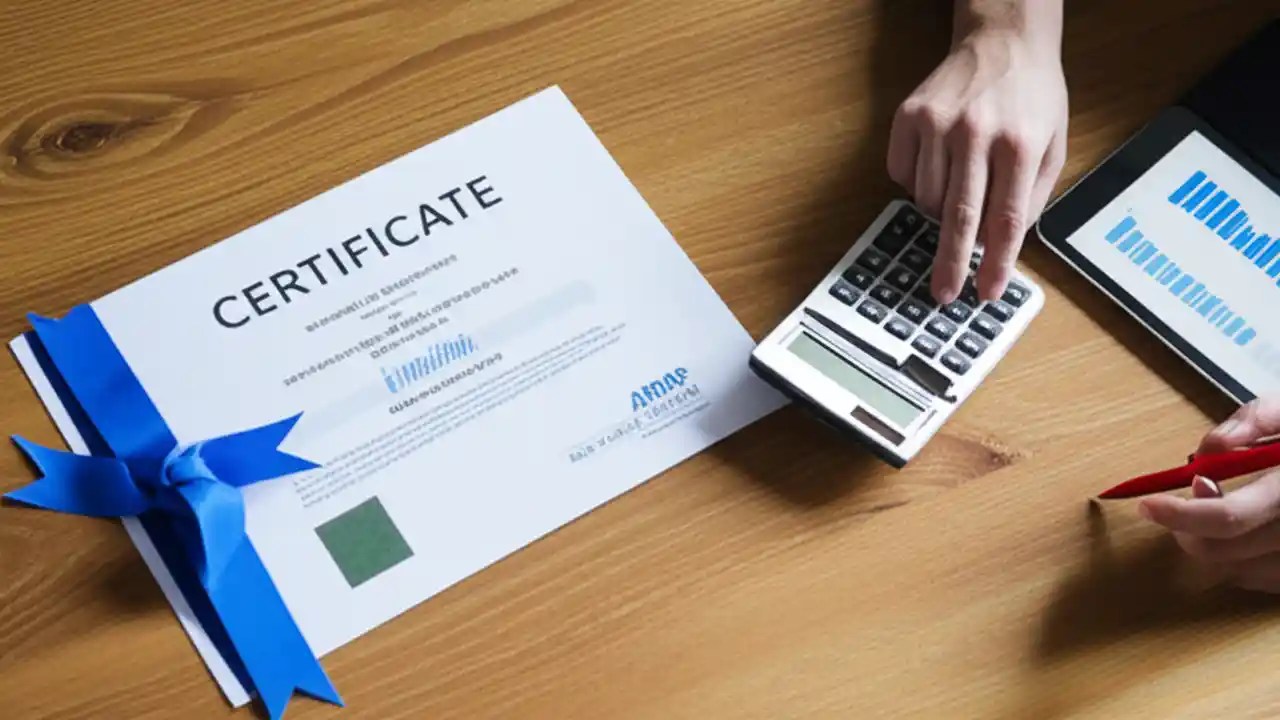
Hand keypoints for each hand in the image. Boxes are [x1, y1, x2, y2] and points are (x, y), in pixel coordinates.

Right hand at [887, 17, 1066, 303]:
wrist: (1003, 41)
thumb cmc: (1032, 96)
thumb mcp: (1054, 144)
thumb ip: (1031, 196)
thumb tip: (1001, 245)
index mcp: (1021, 143)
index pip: (1006, 219)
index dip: (996, 263)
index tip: (987, 293)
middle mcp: (977, 133)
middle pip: (960, 218)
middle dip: (951, 263)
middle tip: (944, 294)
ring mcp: (937, 123)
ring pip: (928, 200)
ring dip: (939, 214)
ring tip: (958, 194)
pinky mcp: (909, 116)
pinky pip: (902, 175)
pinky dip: (916, 186)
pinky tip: (937, 168)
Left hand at [1140, 399, 1279, 593]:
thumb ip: (1255, 419)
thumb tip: (1208, 451)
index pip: (1229, 518)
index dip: (1181, 515)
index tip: (1147, 504)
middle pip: (1224, 552)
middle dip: (1187, 529)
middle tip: (1181, 502)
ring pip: (1238, 572)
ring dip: (1214, 545)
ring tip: (1222, 509)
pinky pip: (1263, 581)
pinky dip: (1242, 560)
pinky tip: (1248, 531)